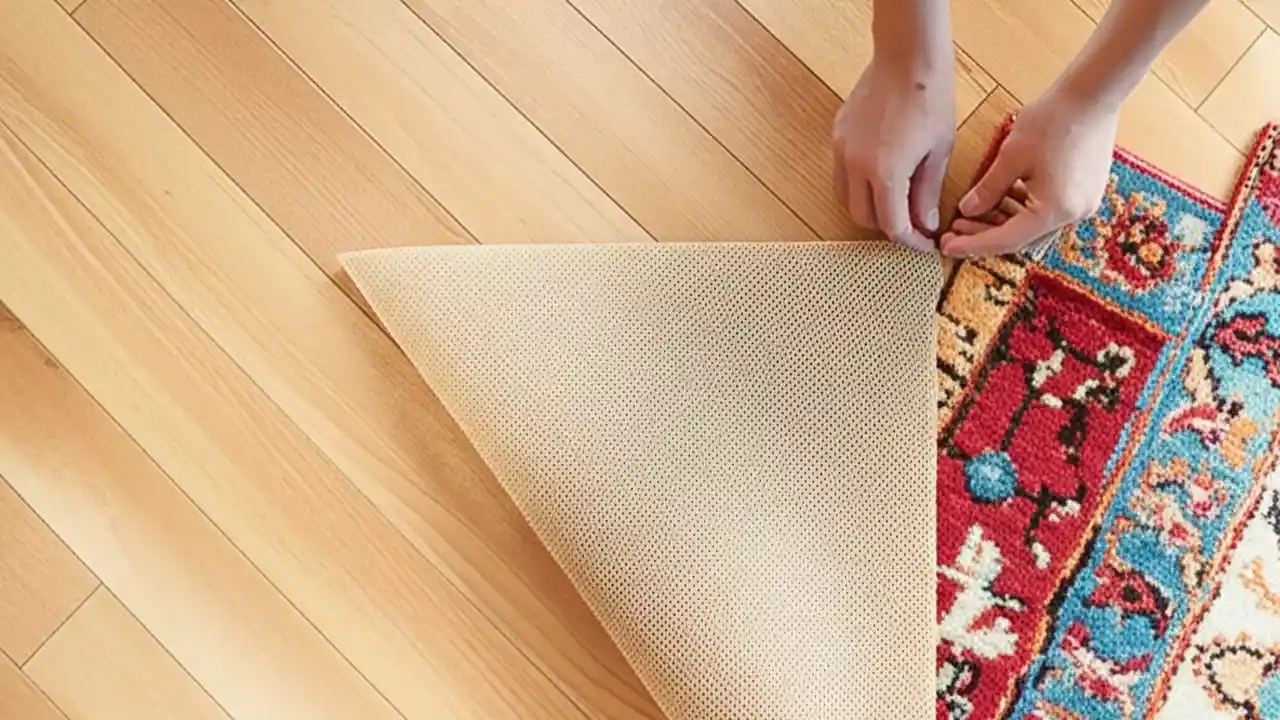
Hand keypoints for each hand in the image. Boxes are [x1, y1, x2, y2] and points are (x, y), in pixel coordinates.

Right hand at [833, 56, 955, 250]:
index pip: (892, 226)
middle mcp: (855, 165)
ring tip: (896, 200)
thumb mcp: (939, 151)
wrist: (907, 58)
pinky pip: (842, 174)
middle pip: (863, 218)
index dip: (909, 241)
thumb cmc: (930, 98)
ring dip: (869, 207)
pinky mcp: (837, 136)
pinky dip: (859, 185)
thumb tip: (926, 225)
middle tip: (912, 224)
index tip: (924, 243)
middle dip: (887, 227)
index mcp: (885, 172)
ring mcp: (841, 150)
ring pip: (847, 199)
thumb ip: (928, 193)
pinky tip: (881, 176)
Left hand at [941, 91, 1118, 256]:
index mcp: (1054, 211)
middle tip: (953, 230)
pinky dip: (1022, 207)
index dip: (973, 245)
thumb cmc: (1052, 120)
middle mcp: (1073, 215)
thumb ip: (987, 190)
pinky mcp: (1085, 192)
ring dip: (1002, 220)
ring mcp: (1083, 204)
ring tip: (971, 211)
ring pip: (1033, 224)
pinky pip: (1047, 210)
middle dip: (984, 233)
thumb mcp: (1010, 157)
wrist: (1094, 93)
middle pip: (1020, 236)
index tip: (947, 246)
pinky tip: (1000, 195)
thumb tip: (966, 211)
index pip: (1006, 240)